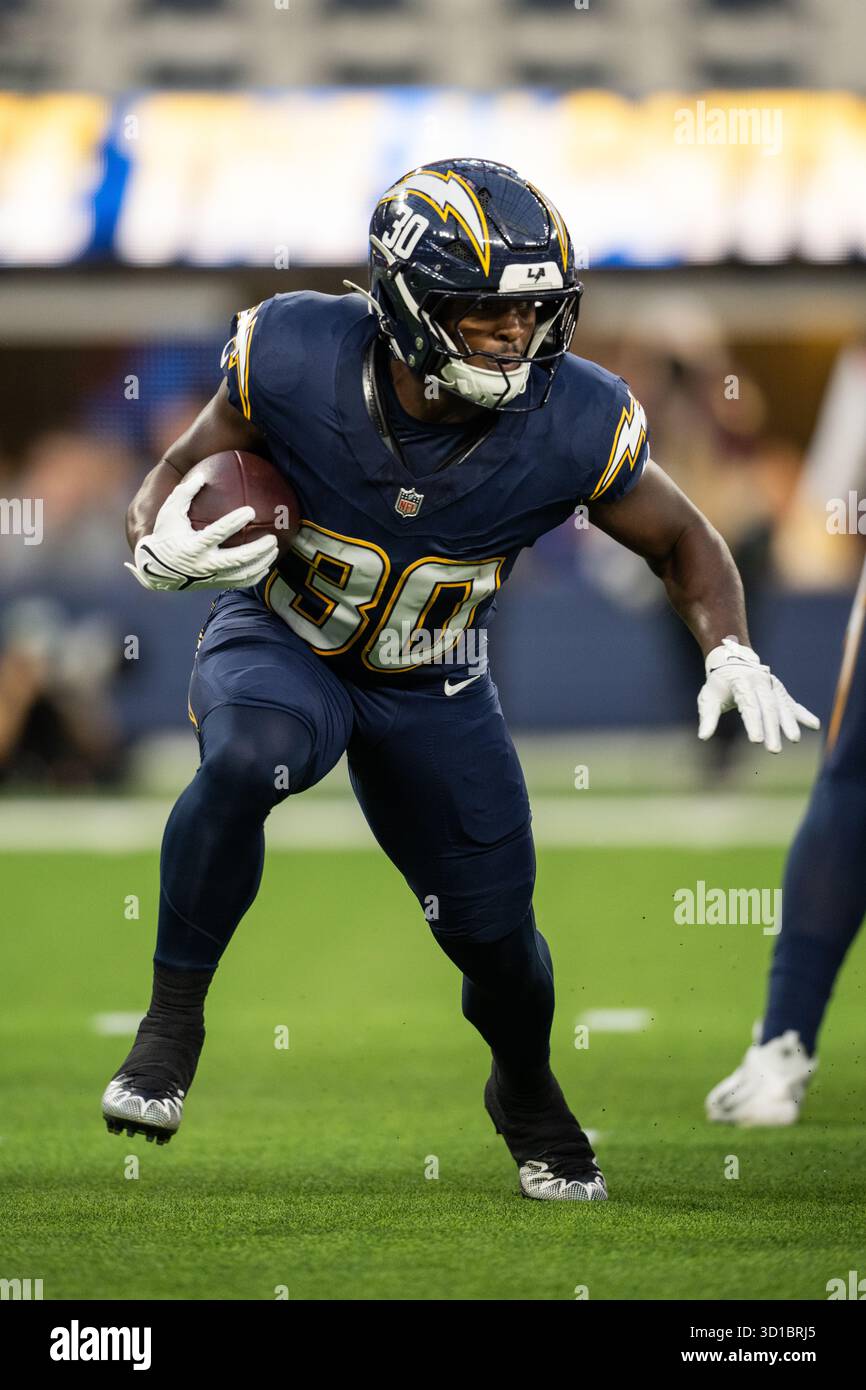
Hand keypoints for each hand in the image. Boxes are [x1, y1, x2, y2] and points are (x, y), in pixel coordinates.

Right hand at [124, 473, 277, 591]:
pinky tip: (266, 566)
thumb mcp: (169, 512)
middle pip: (237, 559)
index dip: (234, 522)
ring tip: (274, 550)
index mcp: (193, 546)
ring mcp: (211, 577)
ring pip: (242, 573)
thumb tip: (202, 475)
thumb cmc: (165, 535)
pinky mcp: (214, 584)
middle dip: (258, 549)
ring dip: (261, 562)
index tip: (250, 511)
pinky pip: (239, 582)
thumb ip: (184, 493)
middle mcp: (204, 564)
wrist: (155, 569)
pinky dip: (254, 575)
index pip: (217, 533)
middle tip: (272, 538)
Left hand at [697, 636, 819, 752]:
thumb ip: (708, 717)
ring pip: (781, 705)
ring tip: (794, 739)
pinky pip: (791, 703)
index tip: (756, 741)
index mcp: (741, 683)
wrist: (732, 660)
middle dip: (772, 729)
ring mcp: (771, 685)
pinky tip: (814, 725)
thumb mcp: (708, 698)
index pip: (749, 706)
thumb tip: (703, 737)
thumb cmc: (719, 684)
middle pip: (768, 708)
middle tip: (774, 750)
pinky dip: (802, 714)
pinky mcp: (779, 690)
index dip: (753, 723)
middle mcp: (759, 682)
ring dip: (789, 723)